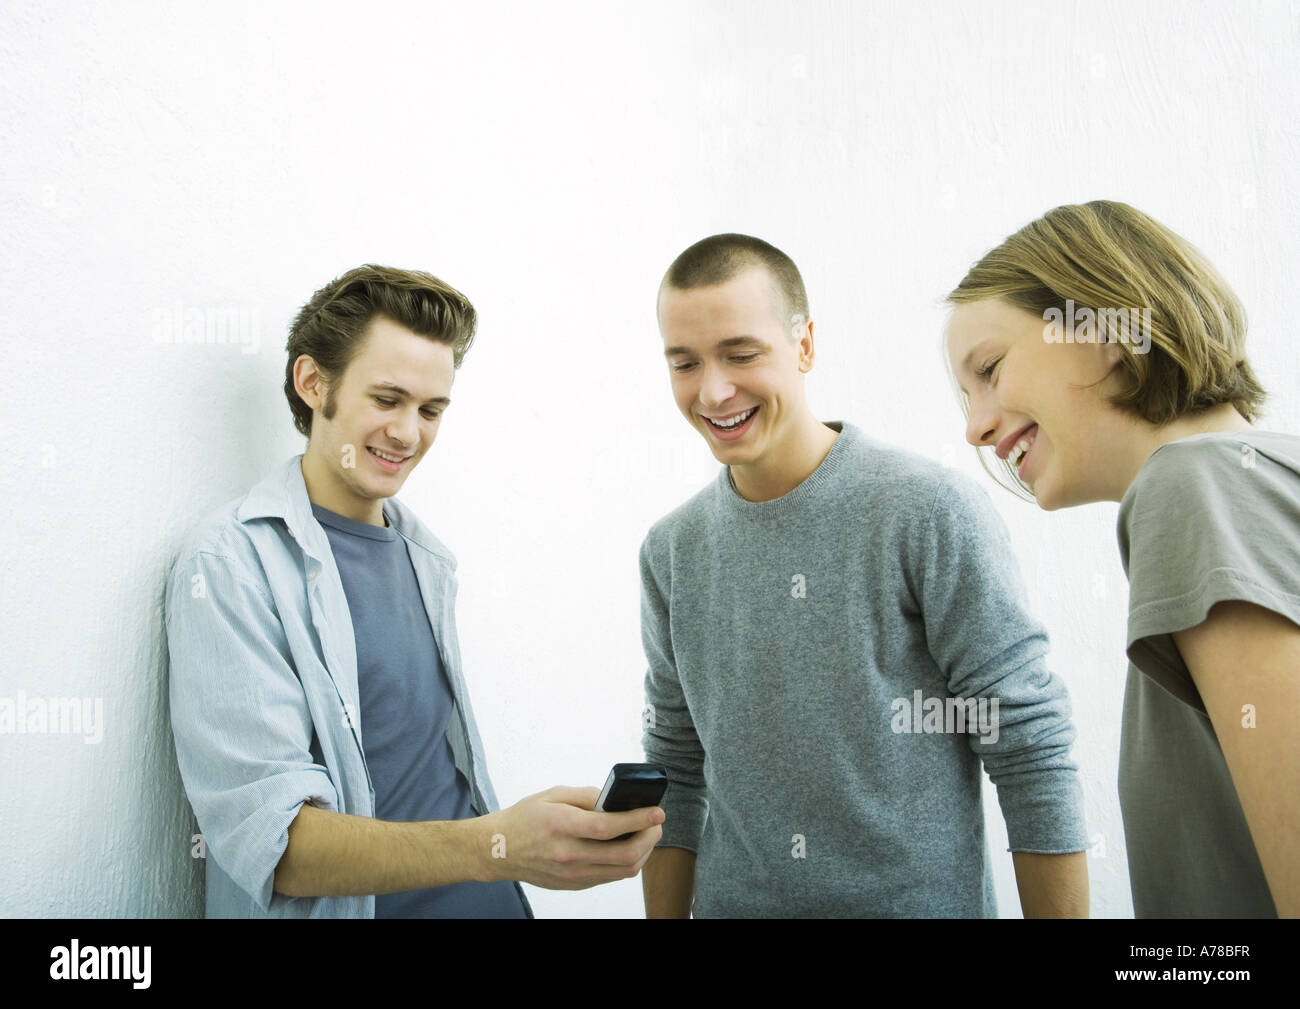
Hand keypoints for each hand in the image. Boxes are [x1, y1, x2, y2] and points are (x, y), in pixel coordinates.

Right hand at [480, 786, 664, 889]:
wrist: (498, 850)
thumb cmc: (524, 819)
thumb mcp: (553, 795)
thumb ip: (587, 796)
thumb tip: (616, 800)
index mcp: (562, 826)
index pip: (609, 826)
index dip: (639, 819)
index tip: (657, 812)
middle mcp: (569, 854)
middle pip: (624, 854)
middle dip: (650, 838)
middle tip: (657, 824)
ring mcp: (572, 874)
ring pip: (623, 870)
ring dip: (643, 852)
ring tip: (647, 835)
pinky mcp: (575, 884)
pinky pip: (610, 877)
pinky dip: (627, 863)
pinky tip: (629, 847)